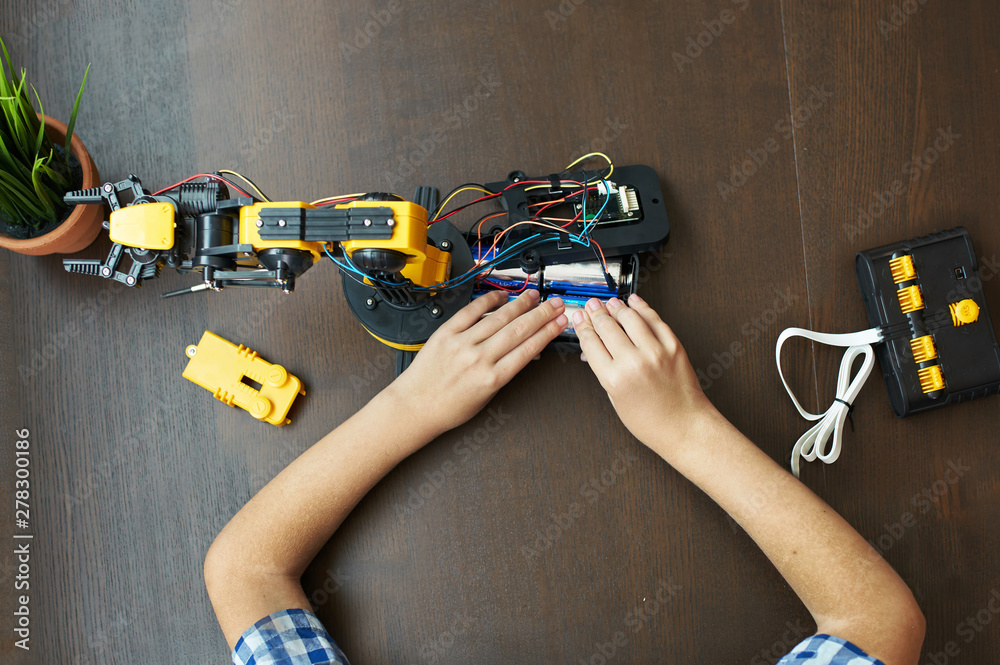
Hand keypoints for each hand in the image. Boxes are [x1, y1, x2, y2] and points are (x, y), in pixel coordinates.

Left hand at [390, 290, 567, 435]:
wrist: (415, 407)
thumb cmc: (448, 408)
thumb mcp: (487, 397)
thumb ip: (505, 372)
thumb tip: (525, 352)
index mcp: (492, 378)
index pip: (529, 348)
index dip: (548, 332)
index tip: (560, 323)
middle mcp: (479, 359)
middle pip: (519, 329)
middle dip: (542, 314)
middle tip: (555, 304)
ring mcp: (462, 344)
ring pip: (499, 318)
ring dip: (520, 304)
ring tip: (534, 296)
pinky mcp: (446, 333)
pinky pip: (471, 311)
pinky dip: (488, 301)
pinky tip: (501, 295)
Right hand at [573, 294, 713, 449]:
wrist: (684, 425)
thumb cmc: (652, 421)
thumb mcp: (616, 400)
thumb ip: (605, 371)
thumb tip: (596, 348)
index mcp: (614, 379)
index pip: (591, 342)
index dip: (582, 326)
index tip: (579, 318)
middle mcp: (634, 363)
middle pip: (607, 326)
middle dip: (596, 312)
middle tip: (593, 305)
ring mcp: (655, 352)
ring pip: (629, 317)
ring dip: (617, 306)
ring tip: (611, 302)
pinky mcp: (673, 346)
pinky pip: (654, 319)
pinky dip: (642, 307)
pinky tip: (634, 302)